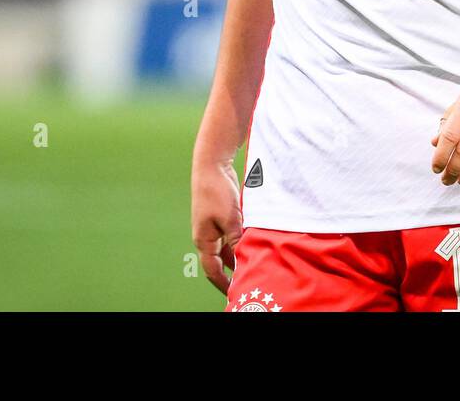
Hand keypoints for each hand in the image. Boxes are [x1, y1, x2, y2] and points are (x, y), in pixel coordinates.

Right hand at [191, 157, 244, 293]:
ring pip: (228, 248)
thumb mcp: (230, 219)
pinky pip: (231, 235)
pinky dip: (241, 241)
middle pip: (220, 261)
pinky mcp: (222, 217)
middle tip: (248, 281)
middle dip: (233, 272)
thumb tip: (241, 260)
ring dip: (239, 256)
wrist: (212, 165)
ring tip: (255, 265)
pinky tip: (254, 244)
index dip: (223, 284)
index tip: (235, 294)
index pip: (212, 270)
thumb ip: (236, 240)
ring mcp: (214, 226)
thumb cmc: (217, 192)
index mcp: (204, 240)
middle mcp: (207, 236)